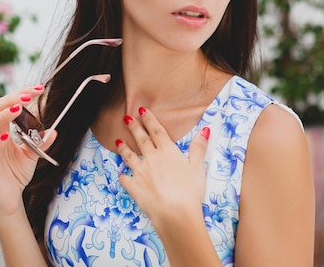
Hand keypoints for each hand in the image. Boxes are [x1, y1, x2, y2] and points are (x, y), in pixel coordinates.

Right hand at [0, 85, 56, 216]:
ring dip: (2, 116)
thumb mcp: (32, 154)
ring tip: (18, 109)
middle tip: (28, 95)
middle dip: (8, 100)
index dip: (18, 94)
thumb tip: (55, 130)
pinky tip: (6, 138)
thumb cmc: (16, 174)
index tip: (38, 89)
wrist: (10, 199)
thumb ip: (41, 142)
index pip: (3, 105)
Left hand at [116, 107, 209, 224]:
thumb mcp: (198, 167)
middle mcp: (152, 158)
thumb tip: (204, 130)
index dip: (149, 119)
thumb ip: (198, 148)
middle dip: (134, 127)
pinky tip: (121, 175)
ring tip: (118, 141)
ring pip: (129, 156)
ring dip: (124, 148)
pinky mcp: (134, 186)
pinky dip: (123, 177)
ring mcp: (140, 172)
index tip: (141, 110)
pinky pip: (125, 179)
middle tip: (126, 118)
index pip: (157, 131)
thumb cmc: (189, 191)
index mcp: (167, 151)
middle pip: (141, 139)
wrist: (175, 212)